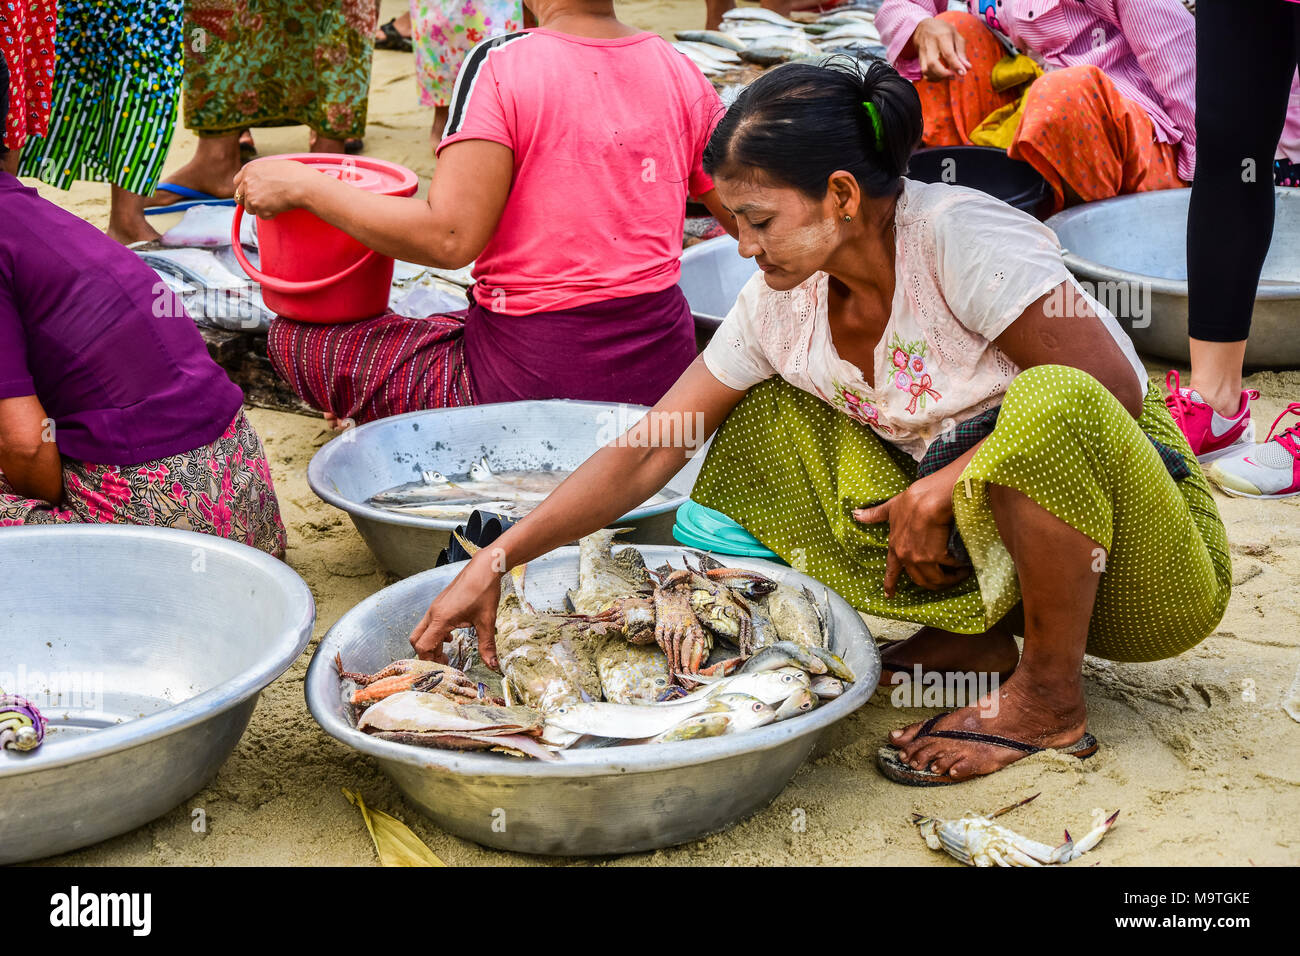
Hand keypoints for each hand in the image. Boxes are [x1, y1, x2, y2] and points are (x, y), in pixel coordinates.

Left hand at [232, 159, 316, 218]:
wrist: (303, 185)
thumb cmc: (296, 174)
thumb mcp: (274, 166)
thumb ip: (262, 174)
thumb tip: (263, 182)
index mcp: (250, 169)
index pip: (237, 182)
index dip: (244, 190)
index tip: (250, 194)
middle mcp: (247, 181)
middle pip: (239, 198)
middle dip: (248, 202)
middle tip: (261, 204)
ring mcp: (251, 195)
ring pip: (250, 209)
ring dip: (261, 209)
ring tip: (276, 203)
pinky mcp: (259, 208)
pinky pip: (263, 216)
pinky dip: (271, 214)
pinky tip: (280, 206)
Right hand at [408, 549, 504, 669]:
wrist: (484, 567)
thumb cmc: (484, 591)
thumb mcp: (487, 621)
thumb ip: (487, 645)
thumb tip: (493, 665)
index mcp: (441, 618)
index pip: (423, 646)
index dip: (430, 660)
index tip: (445, 667)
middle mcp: (433, 613)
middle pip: (417, 640)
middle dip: (427, 654)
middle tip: (444, 662)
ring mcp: (435, 607)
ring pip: (423, 631)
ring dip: (432, 644)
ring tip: (448, 652)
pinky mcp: (439, 604)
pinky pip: (429, 623)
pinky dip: (435, 633)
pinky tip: (451, 636)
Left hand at [854, 474, 969, 597]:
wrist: (929, 498)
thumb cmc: (912, 500)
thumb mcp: (891, 507)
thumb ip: (876, 514)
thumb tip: (856, 514)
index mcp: (895, 547)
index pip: (892, 570)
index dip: (890, 584)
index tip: (890, 595)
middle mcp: (906, 557)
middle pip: (920, 580)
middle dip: (934, 584)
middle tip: (946, 581)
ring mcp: (921, 559)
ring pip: (935, 580)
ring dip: (949, 580)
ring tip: (961, 574)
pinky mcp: (936, 557)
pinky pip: (950, 568)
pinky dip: (959, 567)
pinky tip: (966, 564)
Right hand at [912, 17, 971, 80]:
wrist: (923, 27)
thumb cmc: (942, 31)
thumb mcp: (955, 35)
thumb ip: (961, 52)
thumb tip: (967, 67)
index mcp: (942, 37)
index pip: (948, 53)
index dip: (956, 65)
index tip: (963, 73)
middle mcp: (930, 46)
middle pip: (933, 63)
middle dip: (943, 74)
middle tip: (953, 76)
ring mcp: (923, 53)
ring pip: (926, 70)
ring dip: (938, 77)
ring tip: (948, 76)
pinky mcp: (920, 60)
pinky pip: (924, 73)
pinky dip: (932, 78)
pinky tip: (940, 76)